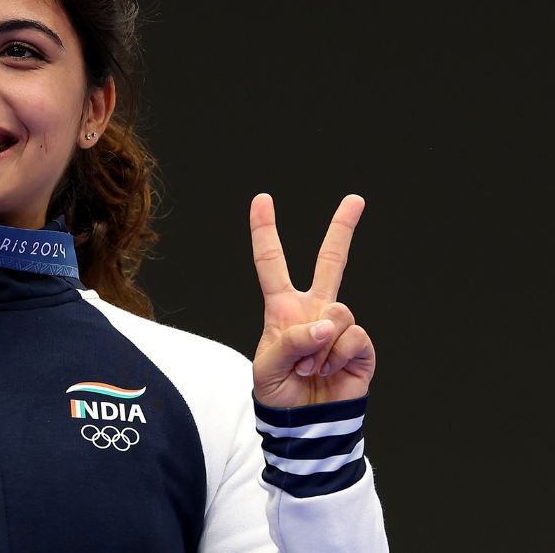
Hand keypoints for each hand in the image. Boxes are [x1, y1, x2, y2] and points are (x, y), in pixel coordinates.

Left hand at [250, 193, 375, 407]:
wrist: (305, 423)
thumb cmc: (279, 392)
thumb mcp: (268, 367)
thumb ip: (290, 342)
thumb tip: (326, 326)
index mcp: (283, 308)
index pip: (272, 263)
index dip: (265, 231)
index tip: (262, 199)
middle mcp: (314, 310)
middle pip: (330, 262)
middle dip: (342, 229)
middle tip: (355, 199)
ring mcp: (339, 327)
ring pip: (338, 312)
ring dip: (320, 346)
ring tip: (309, 368)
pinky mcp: (360, 347)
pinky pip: (353, 337)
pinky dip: (338, 356)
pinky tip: (329, 371)